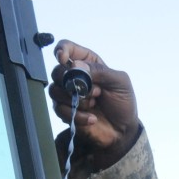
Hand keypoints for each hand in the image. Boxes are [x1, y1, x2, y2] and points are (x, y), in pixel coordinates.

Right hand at [49, 40, 138, 169]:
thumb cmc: (123, 103)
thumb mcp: (120, 83)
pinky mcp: (66, 111)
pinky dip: (77, 115)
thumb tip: (76, 66)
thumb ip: (101, 71)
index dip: (61, 50)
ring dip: (77, 100)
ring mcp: (68, 94)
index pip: (66, 47)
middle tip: (96, 92)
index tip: (64, 59)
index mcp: (87, 62)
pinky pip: (60, 109)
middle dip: (74, 83)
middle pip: (57, 71)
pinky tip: (92, 118)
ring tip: (94, 105)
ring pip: (55, 90)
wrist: (123, 131)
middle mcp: (74, 76)